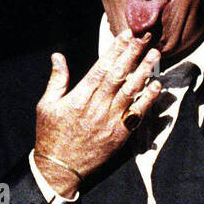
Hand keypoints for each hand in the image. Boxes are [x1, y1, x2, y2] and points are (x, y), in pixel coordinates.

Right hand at [33, 28, 161, 195]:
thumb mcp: (46, 106)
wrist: (60, 169)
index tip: (125, 35)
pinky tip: (156, 86)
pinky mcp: (119, 135)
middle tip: (144, 38)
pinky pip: (136, 114)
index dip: (114, 50)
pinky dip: (147, 100)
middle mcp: (96, 107)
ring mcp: (110, 122)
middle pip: (118, 76)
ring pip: (130, 92)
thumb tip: (58, 56)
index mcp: (79, 98)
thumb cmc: (51, 136)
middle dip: (132, 54)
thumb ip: (57, 80)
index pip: (100, 68)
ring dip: (144, 72)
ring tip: (155, 55)